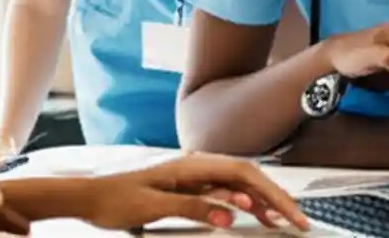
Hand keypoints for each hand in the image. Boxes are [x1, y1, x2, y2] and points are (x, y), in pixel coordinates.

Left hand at [79, 153, 310, 231]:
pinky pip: (224, 196)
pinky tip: (254, 216)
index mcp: (191, 166)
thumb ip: (194, 207)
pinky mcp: (189, 190)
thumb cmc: (116, 199)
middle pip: (247, 179)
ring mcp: (194, 178)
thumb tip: (228, 215)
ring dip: (263, 203)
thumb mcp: (154, 206)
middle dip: (276, 199)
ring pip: (239, 187)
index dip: (271, 193)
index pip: (243, 175)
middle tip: (298, 222)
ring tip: (283, 222)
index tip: (289, 213)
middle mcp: (196, 167)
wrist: (90, 198)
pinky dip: (242, 206)